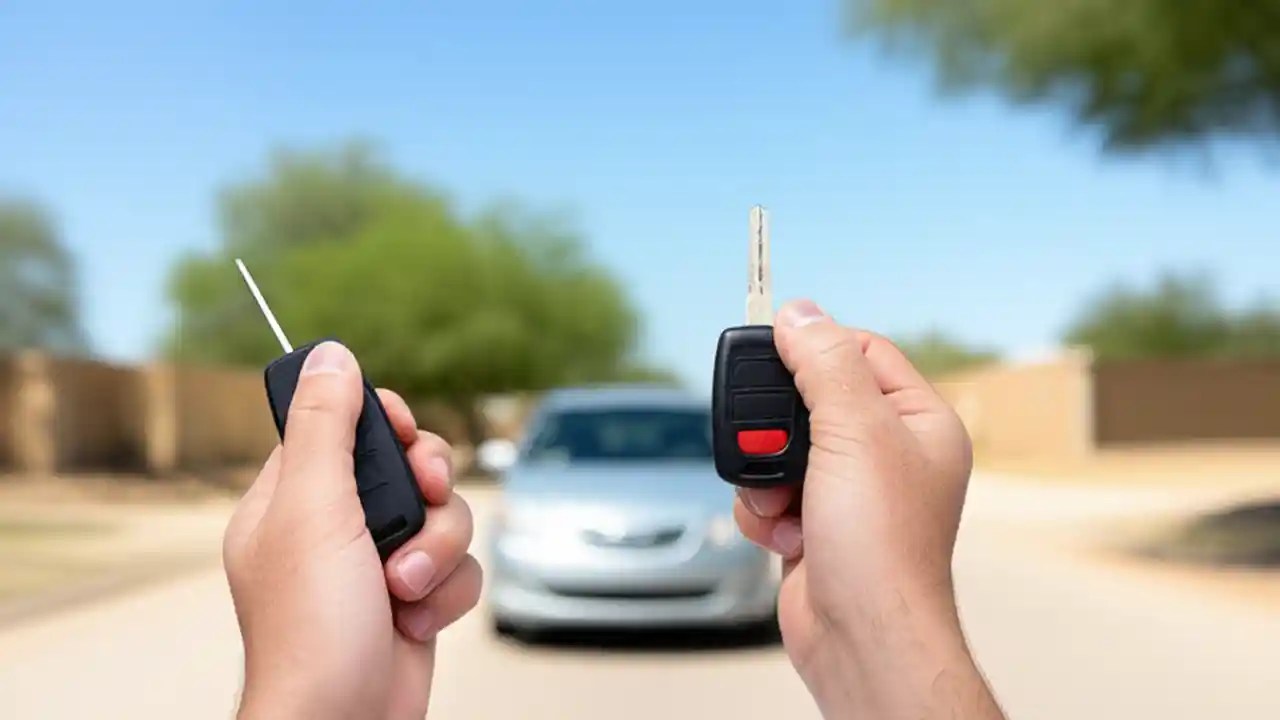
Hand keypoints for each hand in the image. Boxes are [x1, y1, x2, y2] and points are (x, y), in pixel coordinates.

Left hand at [223, 342, 481, 719]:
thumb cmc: (311, 632)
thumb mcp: (313, 511)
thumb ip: (325, 429)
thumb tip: (329, 354)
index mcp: (291, 498)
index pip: (341, 425)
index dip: (382, 421)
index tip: (401, 433)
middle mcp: (334, 527)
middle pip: (409, 464)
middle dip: (426, 490)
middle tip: (419, 500)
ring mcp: (377, 564)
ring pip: (443, 515)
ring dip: (437, 550)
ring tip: (402, 587)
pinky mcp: (414, 598)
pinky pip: (459, 566)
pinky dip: (447, 592)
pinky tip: (414, 620)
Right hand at [734, 300, 1002, 718]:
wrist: (859, 638)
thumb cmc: (880, 545)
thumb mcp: (855, 432)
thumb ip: (825, 363)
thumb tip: (800, 313)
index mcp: (919, 422)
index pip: (864, 352)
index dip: (818, 348)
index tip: (777, 349)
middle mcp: (888, 455)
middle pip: (811, 400)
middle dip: (780, 426)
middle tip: (777, 443)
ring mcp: (850, 493)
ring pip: (781, 448)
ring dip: (766, 474)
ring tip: (784, 502)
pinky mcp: (815, 526)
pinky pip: (769, 493)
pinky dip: (763, 511)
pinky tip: (785, 535)